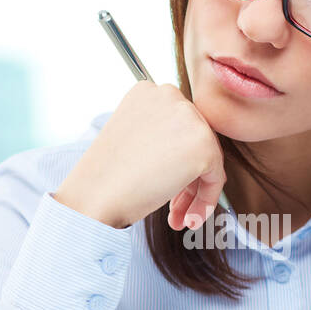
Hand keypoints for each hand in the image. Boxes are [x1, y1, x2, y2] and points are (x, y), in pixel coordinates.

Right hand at [53, 80, 226, 229]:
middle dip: (187, 178)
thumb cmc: (105, 178)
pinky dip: (206, 199)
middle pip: (195, 139)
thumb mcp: (133, 142)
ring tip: (180, 218)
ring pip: (208, 158)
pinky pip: (216, 176)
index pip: (178, 125)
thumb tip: (191, 155)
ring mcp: (188, 116)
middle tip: (175, 209)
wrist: (94, 197)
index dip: (174, 159)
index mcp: (148, 91)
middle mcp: (169, 94)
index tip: (165, 184)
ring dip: (195, 192)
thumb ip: (162, 138)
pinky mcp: (203, 143)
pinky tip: (189, 218)